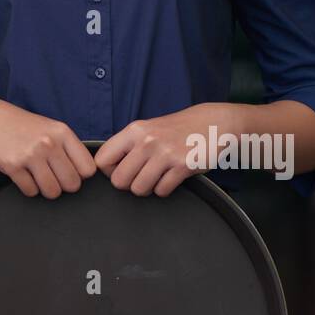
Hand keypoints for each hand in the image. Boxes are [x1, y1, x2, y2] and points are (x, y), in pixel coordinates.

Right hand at [0, 98, 96, 198]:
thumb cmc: (26, 127)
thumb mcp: (53, 128)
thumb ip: (70, 148)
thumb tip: (88, 175)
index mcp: (63, 133)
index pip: (88, 169)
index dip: (80, 174)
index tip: (70, 170)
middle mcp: (48, 143)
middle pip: (72, 184)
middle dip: (64, 185)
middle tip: (53, 176)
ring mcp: (30, 155)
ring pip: (52, 192)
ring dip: (46, 189)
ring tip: (38, 176)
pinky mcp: (12, 166)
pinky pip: (31, 191)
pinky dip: (28, 188)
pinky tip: (24, 174)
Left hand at [94, 105, 242, 196]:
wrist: (213, 123)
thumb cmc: (176, 129)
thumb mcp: (148, 129)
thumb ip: (128, 145)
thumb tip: (107, 168)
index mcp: (134, 131)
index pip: (102, 160)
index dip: (109, 171)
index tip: (120, 171)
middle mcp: (147, 141)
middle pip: (119, 180)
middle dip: (128, 185)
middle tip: (139, 178)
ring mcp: (165, 154)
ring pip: (139, 189)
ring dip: (147, 188)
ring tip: (155, 178)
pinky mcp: (182, 166)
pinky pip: (161, 191)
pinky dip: (164, 189)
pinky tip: (170, 177)